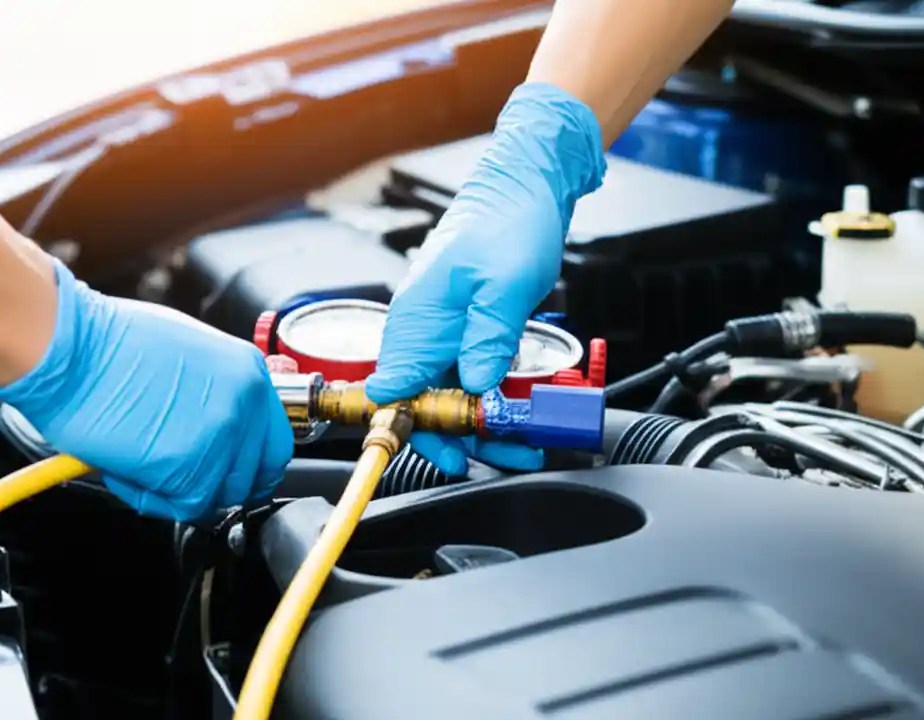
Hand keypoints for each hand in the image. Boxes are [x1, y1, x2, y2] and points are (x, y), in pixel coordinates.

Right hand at [0, 262, 293, 521]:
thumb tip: (219, 420)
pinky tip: (126, 467)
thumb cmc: (108, 342)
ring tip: (140, 461)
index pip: (275, 441)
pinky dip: (149, 497)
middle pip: (253, 476)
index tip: (232, 473)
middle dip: (218, 484)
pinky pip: (179, 505)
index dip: (251, 465)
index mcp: (248, 371)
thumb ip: (216, 389)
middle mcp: (244, 404)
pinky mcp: (187, 467)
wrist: (67, 347)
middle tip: (181, 478)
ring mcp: (219, 437)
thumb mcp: (188, 350)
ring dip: (178, 490)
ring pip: (215, 495)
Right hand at [366, 83, 605, 474]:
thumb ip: (486, 338)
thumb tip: (472, 386)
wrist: (527, 186)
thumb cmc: (508, 221)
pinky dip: (494, 400)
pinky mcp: (466, 331)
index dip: (418, 428)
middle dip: (463, 437)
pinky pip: (470, 377)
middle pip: (425, 401)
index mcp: (416, 319)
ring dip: (486, 424)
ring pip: (451, 395)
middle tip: (507, 454)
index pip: (397, 389)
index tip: (451, 455)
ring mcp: (444, 332)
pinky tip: (520, 415)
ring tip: (526, 443)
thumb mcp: (503, 284)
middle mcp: (422, 330)